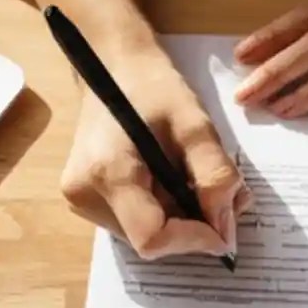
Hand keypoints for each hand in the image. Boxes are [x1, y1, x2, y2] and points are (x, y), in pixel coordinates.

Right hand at [60, 48, 251, 258]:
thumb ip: (215, 175)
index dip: (194, 240)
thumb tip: (225, 227)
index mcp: (108, 172)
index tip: (226, 226)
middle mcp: (85, 196)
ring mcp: (81, 201)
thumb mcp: (195, 123)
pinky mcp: (86, 201)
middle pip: (150, 239)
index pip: (152, 237)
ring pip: (144, 235)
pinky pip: (135, 223)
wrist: (113, 67)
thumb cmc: (152, 87)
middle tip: (218, 194)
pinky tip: (170, 180)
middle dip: (192, 226)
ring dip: (179, 219)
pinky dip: (163, 211)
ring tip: (190, 178)